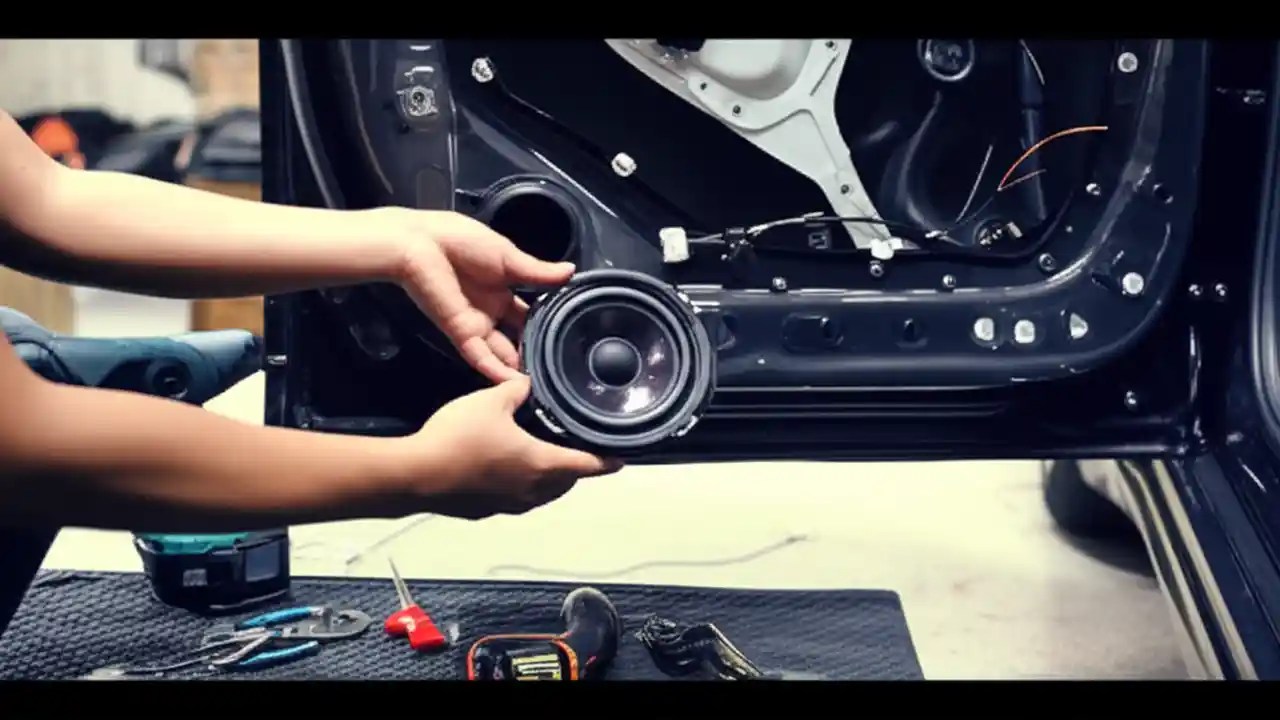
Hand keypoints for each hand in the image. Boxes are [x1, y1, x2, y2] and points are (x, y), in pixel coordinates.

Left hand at [393, 209, 574, 382]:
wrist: (421, 244)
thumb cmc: (461, 241)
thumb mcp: (509, 256)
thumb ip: (539, 271)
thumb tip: (571, 271)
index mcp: (503, 288)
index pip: (530, 314)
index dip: (546, 325)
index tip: (567, 337)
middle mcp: (491, 310)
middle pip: (517, 338)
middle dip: (533, 351)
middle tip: (557, 368)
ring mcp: (477, 325)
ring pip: (502, 354)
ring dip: (518, 369)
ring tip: (541, 385)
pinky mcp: (462, 334)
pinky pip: (482, 358)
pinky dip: (498, 372)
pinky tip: (517, 385)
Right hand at [408, 375, 621, 518]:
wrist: (415, 476)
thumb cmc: (457, 438)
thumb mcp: (491, 401)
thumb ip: (516, 390)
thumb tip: (526, 385)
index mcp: (542, 464)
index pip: (587, 465)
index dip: (607, 461)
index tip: (621, 459)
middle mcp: (530, 491)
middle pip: (565, 483)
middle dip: (575, 469)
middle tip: (576, 450)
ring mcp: (507, 505)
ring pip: (540, 494)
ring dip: (548, 480)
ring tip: (543, 459)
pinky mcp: (484, 511)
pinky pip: (513, 499)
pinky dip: (519, 485)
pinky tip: (503, 470)